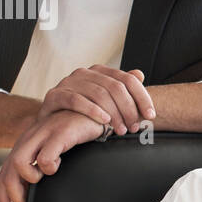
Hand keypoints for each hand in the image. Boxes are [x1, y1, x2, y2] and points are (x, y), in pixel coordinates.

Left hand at [0, 110, 108, 201]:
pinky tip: (59, 166)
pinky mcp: (59, 132)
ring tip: (45, 179)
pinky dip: (49, 167)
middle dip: (13, 196)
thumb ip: (44, 166)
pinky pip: (45, 156)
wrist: (94, 109)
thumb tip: (40, 194)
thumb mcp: (56, 150)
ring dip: (30, 178)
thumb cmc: (78, 132)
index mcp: (27, 146)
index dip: (2, 200)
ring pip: (19, 163)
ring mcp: (42, 135)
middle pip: (7, 172)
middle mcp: (29, 140)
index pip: (5, 175)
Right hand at [38, 65, 154, 136]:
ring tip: (121, 130)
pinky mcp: (54, 95)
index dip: (142, 97)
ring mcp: (68, 82)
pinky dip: (92, 110)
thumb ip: (122, 89)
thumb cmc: (81, 113)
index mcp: (100, 72)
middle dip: (129, 109)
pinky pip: (75, 100)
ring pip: (98, 93)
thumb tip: (140, 74)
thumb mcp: (105, 101)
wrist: (50, 122)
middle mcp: (84, 73)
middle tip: (135, 127)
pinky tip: (104, 121)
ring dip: (114, 113)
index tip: (151, 115)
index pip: (128, 79)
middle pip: (115, 87)